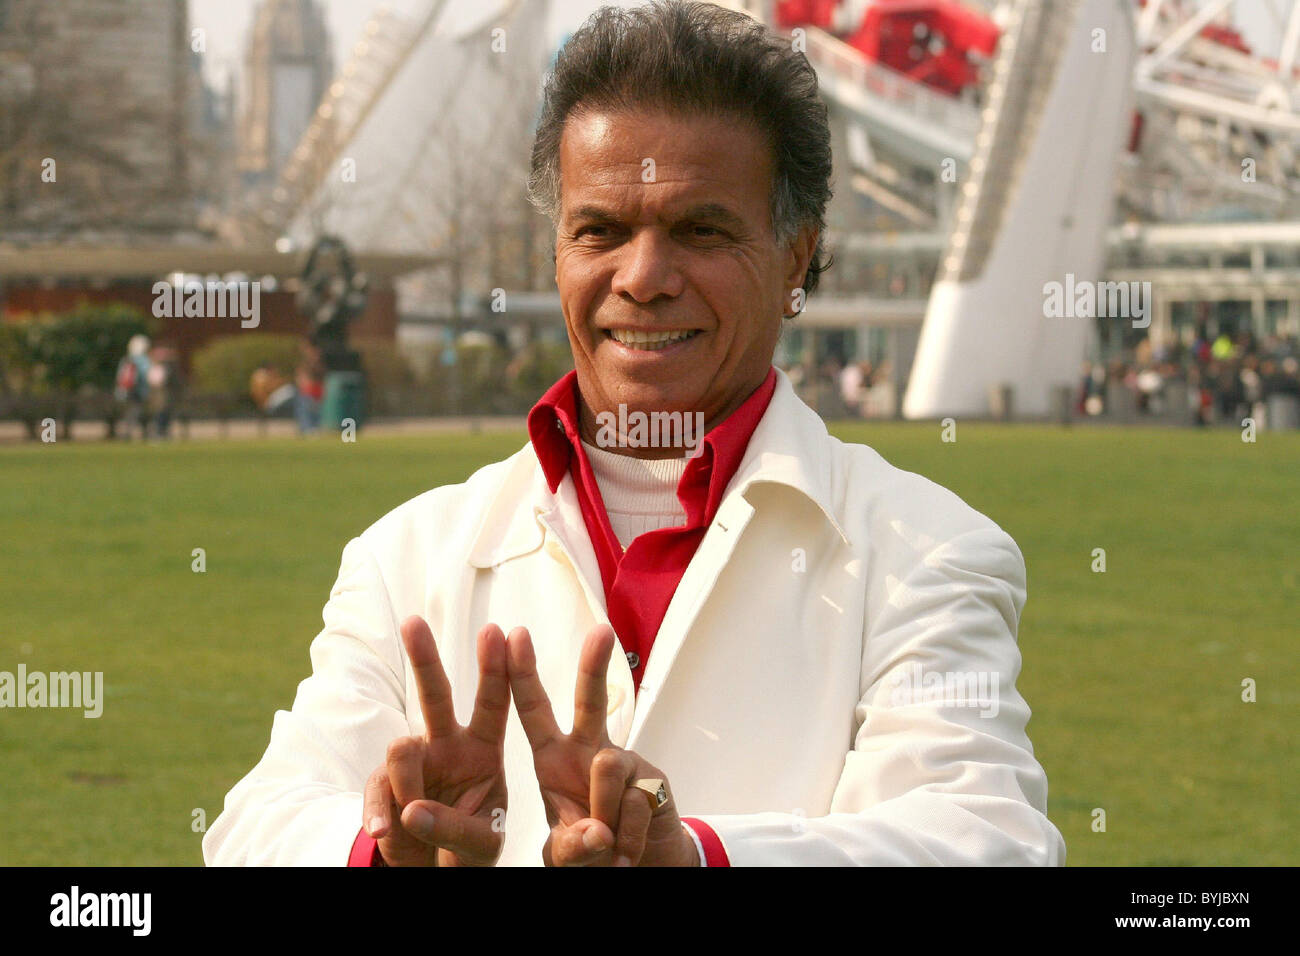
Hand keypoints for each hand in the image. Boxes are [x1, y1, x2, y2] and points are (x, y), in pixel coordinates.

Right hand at [362, 616, 511, 865]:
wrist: (433, 870)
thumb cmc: (469, 848)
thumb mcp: (481, 844)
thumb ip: (457, 829)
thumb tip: (411, 810)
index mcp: (485, 749)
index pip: (495, 703)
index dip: (498, 669)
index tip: (500, 630)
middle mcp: (448, 746)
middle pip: (436, 696)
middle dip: (425, 658)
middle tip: (413, 622)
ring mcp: (414, 763)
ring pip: (401, 748)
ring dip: (409, 784)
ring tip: (415, 819)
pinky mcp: (384, 786)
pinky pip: (376, 790)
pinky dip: (378, 813)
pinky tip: (383, 831)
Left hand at [506, 623, 697, 866]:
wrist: (640, 865)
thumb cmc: (589, 848)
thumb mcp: (564, 852)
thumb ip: (571, 845)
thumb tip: (600, 833)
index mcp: (554, 759)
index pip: (534, 711)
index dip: (521, 675)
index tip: (514, 635)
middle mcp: (589, 752)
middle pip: (591, 702)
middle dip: (594, 665)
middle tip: (601, 631)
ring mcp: (623, 763)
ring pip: (608, 767)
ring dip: (603, 813)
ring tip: (606, 845)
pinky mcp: (652, 781)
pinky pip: (633, 805)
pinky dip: (627, 838)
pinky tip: (626, 850)